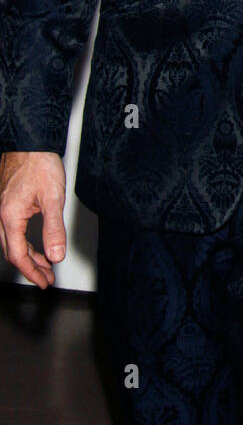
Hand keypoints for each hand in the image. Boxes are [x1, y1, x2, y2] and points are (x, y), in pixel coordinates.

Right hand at [0, 151, 66, 287]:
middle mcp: (2, 214)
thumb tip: (55, 254)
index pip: (18, 255)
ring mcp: (2, 208)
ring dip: (28, 254)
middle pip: (12, 251)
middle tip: (46, 277)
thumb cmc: (39, 164)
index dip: (32, 272)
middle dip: (30, 267)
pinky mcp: (6, 202)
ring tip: (45, 262)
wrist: (30, 142)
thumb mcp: (53, 199)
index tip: (43, 282)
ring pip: (11, 240)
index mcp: (10, 216)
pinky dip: (24, 240)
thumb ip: (53, 229)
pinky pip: (12, 229)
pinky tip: (36, 241)